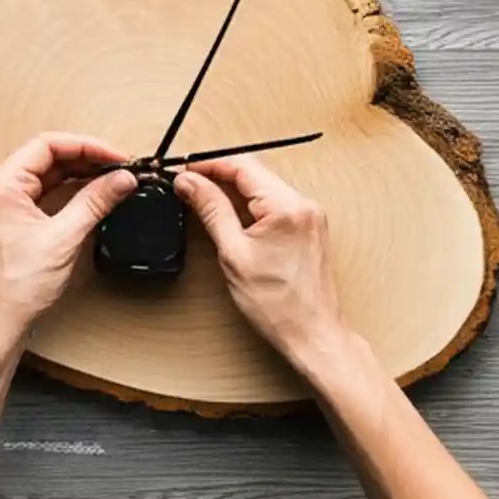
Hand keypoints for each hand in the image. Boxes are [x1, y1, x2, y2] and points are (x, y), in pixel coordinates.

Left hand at [0, 133, 136, 333]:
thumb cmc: (15, 288)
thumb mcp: (63, 238)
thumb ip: (95, 202)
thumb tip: (121, 179)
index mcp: (0, 185)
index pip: (47, 145)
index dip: (87, 145)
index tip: (115, 156)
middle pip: (46, 157)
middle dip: (85, 158)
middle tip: (118, 167)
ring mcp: (1, 205)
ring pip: (45, 176)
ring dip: (78, 175)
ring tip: (110, 179)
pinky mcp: (9, 221)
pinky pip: (41, 194)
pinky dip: (67, 192)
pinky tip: (90, 196)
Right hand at [173, 156, 343, 365]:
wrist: (312, 334)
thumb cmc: (279, 305)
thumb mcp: (233, 253)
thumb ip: (211, 210)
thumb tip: (191, 182)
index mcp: (287, 206)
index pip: (243, 165)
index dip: (209, 163)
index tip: (185, 169)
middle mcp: (304, 204)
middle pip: (254, 173)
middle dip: (219, 175)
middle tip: (189, 185)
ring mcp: (309, 215)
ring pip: (263, 188)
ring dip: (233, 190)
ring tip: (205, 201)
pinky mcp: (309, 227)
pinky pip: (275, 203)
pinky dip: (250, 205)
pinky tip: (232, 216)